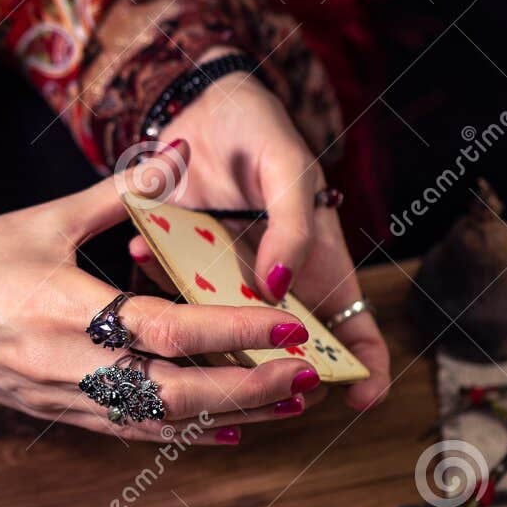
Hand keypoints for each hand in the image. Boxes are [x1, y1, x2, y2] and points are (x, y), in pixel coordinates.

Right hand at [0, 152, 327, 440]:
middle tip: (306, 378)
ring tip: (288, 405)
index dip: (231, 332)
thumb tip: (177, 152)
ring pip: (160, 422)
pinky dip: (186, 432)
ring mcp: (64, 398)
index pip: (166, 329)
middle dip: (247, 390)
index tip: (287, 327)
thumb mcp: (46, 217)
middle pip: (174, 393)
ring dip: (229, 417)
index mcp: (66, 309)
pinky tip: (229, 429)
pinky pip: (133, 431)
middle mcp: (68, 365)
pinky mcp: (60, 415)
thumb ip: (119, 191)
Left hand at [131, 65, 390, 410]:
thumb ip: (292, 226)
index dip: (365, 373)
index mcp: (318, 268)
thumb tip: (279, 287)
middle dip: (267, 374)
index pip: (354, 334)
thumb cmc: (260, 133)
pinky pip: (168, 295)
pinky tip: (141, 246)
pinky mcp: (181, 272)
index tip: (356, 398)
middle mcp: (275, 289)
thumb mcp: (288, 169)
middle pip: (282, 354)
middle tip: (243, 364)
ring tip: (179, 305)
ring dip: (200, 334)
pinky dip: (154, 279)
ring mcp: (226, 286)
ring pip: (221, 338)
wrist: (197, 109)